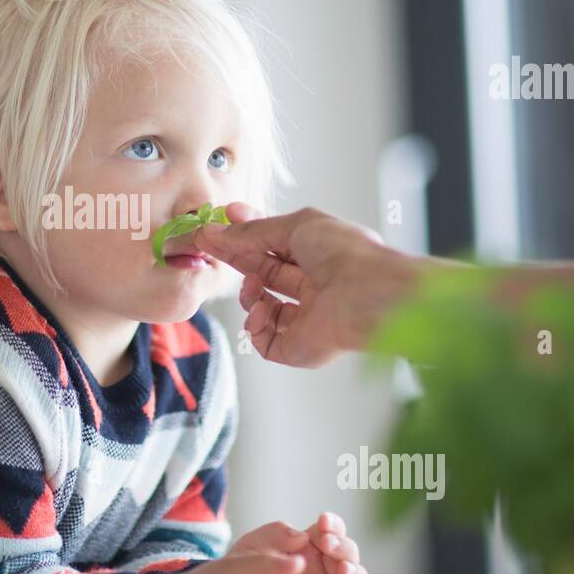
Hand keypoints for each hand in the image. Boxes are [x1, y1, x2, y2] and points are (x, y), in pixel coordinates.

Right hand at [192, 202, 435, 367]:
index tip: (215, 228)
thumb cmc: (344, 253)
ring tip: (254, 286)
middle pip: (263, 274)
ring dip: (249, 294)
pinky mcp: (298, 348)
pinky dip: (256, 325)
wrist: (367, 294)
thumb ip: (252, 231)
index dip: (243, 238)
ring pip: (260, 308)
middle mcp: (312, 286)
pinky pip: (263, 340)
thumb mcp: (295, 226)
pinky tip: (262, 310)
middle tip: (206, 247)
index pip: (271, 246)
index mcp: (317, 255)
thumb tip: (215, 230)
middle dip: (236, 260)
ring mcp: (305, 319)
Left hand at [233, 514, 369, 573]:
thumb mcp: (253, 545)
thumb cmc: (243, 567)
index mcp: (312, 544)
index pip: (333, 530)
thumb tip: (301, 536)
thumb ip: (274, 534)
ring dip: (352, 573)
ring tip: (341, 570)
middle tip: (328, 545)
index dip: (334, 525)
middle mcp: (325, 565)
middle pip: (350, 554)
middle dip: (343, 547)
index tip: (323, 522)